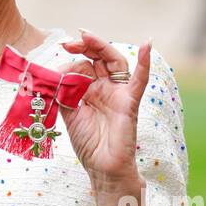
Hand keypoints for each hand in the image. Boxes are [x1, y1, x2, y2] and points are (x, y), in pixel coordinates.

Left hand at [55, 30, 151, 194]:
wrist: (103, 169)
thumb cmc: (89, 143)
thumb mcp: (69, 114)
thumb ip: (64, 93)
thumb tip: (57, 73)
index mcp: (91, 90)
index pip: (82, 65)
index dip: (69, 59)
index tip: (57, 53)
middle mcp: (106, 88)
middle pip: (98, 57)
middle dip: (83, 46)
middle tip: (69, 42)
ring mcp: (118, 93)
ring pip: (114, 61)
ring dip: (101, 46)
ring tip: (85, 36)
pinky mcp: (129, 102)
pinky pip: (140, 80)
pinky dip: (145, 62)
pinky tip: (148, 44)